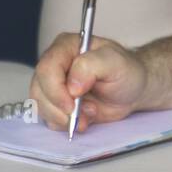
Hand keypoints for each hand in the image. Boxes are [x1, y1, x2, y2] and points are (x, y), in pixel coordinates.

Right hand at [30, 32, 148, 132]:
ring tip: (90, 114)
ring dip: (63, 118)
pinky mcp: (56, 103)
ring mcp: (53, 85)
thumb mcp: (115, 62)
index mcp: (66, 47)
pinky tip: (84, 119)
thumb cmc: (126, 71)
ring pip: (41, 106)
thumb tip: (72, 85)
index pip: (47, 68)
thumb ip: (92, 66)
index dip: (56, 90)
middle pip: (39, 89)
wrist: (132, 90)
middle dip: (60, 108)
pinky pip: (49, 118)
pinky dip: (65, 124)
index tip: (72, 105)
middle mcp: (55, 64)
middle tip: (84, 114)